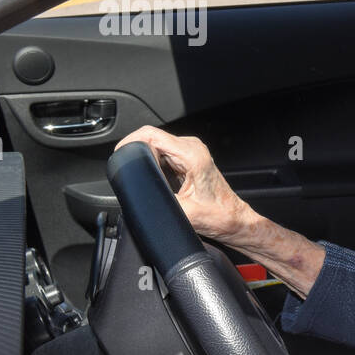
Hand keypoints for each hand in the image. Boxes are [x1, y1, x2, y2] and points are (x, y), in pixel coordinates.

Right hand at [115, 126, 251, 242]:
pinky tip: (155, 176)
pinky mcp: (189, 157)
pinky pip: (163, 152)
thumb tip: (138, 197)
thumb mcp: (182, 213)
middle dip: (136, 152)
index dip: (130, 142)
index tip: (120, 155)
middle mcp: (193, 148)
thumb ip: (158, 201)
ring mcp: (191, 151)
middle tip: (130, 171)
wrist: (233, 220)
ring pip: (156, 144)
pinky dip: (154, 161)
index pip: (151, 134)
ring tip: (144, 175)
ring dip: (145, 156)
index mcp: (193, 155)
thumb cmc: (218, 216)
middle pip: (152, 137)